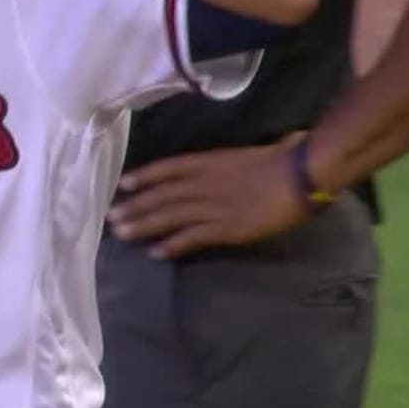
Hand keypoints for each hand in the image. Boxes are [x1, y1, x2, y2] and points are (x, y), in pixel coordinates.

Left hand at [106, 133, 313, 259]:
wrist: (299, 177)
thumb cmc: (277, 160)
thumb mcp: (239, 155)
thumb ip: (218, 163)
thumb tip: (201, 171)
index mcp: (206, 162)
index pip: (165, 169)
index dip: (143, 177)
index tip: (121, 185)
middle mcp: (201, 184)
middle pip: (160, 195)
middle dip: (134, 206)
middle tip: (109, 217)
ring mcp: (212, 207)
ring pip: (169, 216)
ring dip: (143, 225)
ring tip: (121, 233)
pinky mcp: (225, 229)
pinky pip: (192, 238)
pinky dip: (172, 245)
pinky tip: (154, 252)